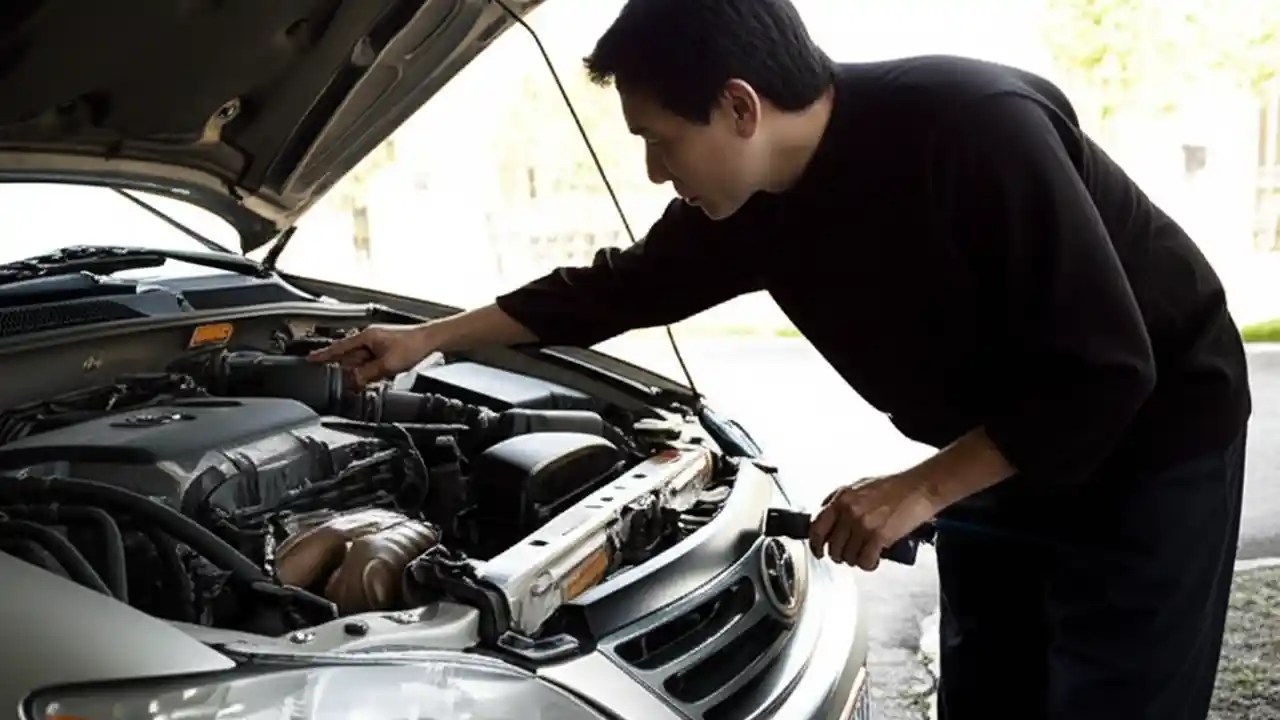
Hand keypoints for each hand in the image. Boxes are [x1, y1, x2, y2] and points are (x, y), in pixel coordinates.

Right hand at [307, 323, 437, 386]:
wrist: (431, 340)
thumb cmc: (412, 346)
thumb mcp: (386, 365)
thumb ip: (366, 374)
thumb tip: (352, 381)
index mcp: (365, 337)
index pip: (339, 348)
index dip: (323, 355)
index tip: (310, 359)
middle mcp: (369, 338)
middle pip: (351, 359)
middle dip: (350, 371)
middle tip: (349, 383)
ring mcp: (377, 344)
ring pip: (362, 363)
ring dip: (364, 373)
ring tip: (373, 378)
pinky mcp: (385, 350)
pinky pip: (372, 363)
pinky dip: (373, 371)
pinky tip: (381, 376)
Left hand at [808, 473, 938, 570]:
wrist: (920, 488)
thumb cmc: (894, 487)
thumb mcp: (859, 486)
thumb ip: (840, 501)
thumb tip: (826, 517)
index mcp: (841, 498)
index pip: (817, 527)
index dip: (815, 544)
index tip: (818, 551)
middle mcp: (849, 511)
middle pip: (833, 547)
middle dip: (840, 554)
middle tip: (850, 553)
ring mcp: (863, 524)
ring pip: (848, 557)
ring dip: (856, 559)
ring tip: (866, 553)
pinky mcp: (879, 536)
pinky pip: (865, 561)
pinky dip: (869, 564)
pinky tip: (874, 559)